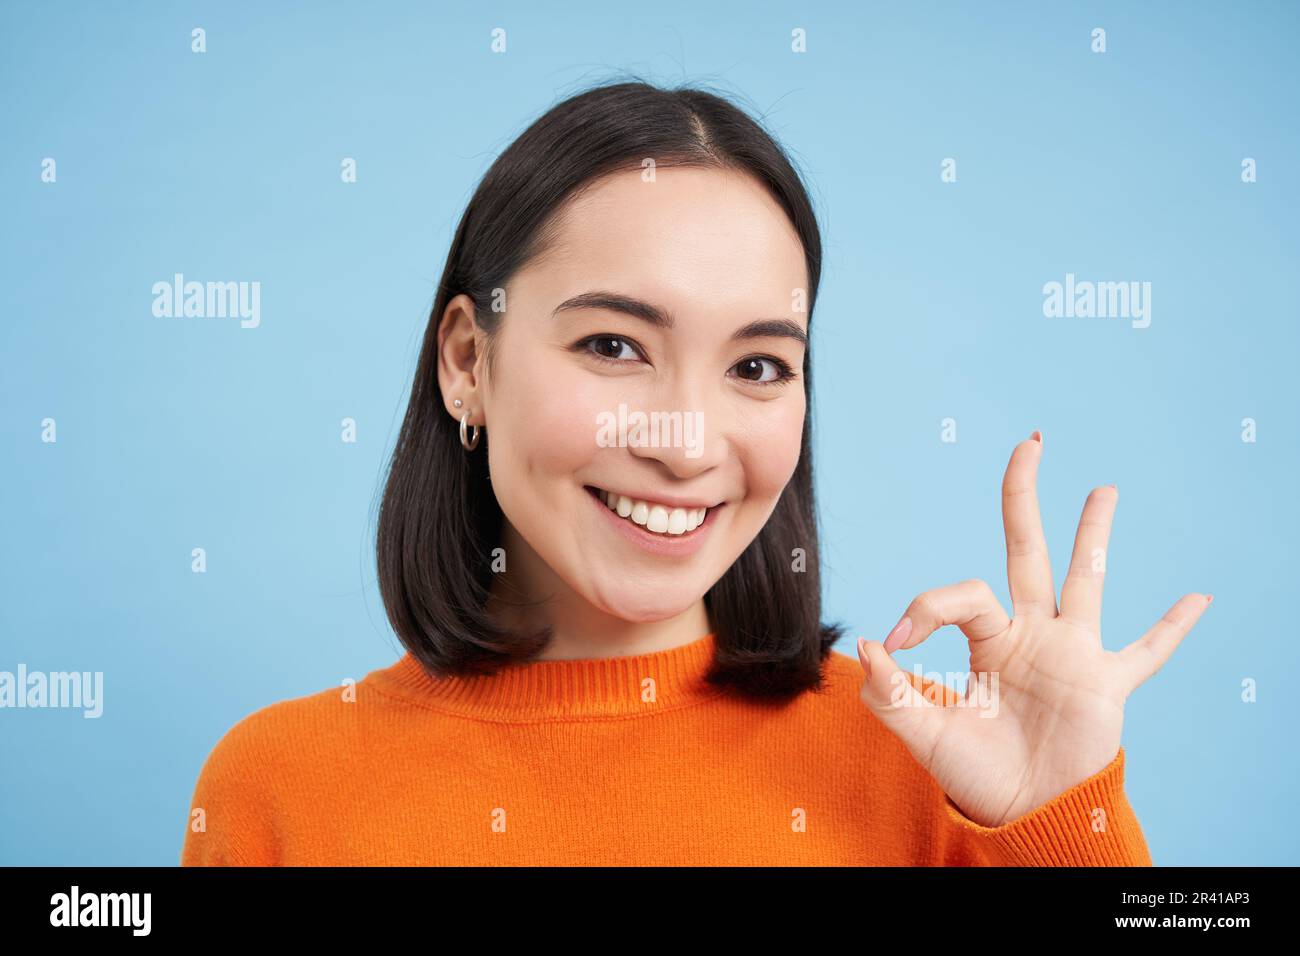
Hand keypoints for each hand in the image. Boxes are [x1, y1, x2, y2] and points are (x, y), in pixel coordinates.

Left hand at [856, 431, 1211, 827]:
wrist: (1024, 815)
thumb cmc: (975, 774)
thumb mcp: (925, 734)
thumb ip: (892, 693)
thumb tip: (871, 644)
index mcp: (987, 640)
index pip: (959, 595)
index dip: (925, 607)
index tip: (898, 643)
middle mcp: (1031, 633)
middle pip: (1027, 550)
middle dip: (1025, 498)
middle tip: (1029, 444)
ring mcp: (1073, 654)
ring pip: (1086, 580)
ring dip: (1095, 535)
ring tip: (1104, 488)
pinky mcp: (1107, 685)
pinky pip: (1147, 652)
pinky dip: (1173, 628)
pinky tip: (1200, 598)